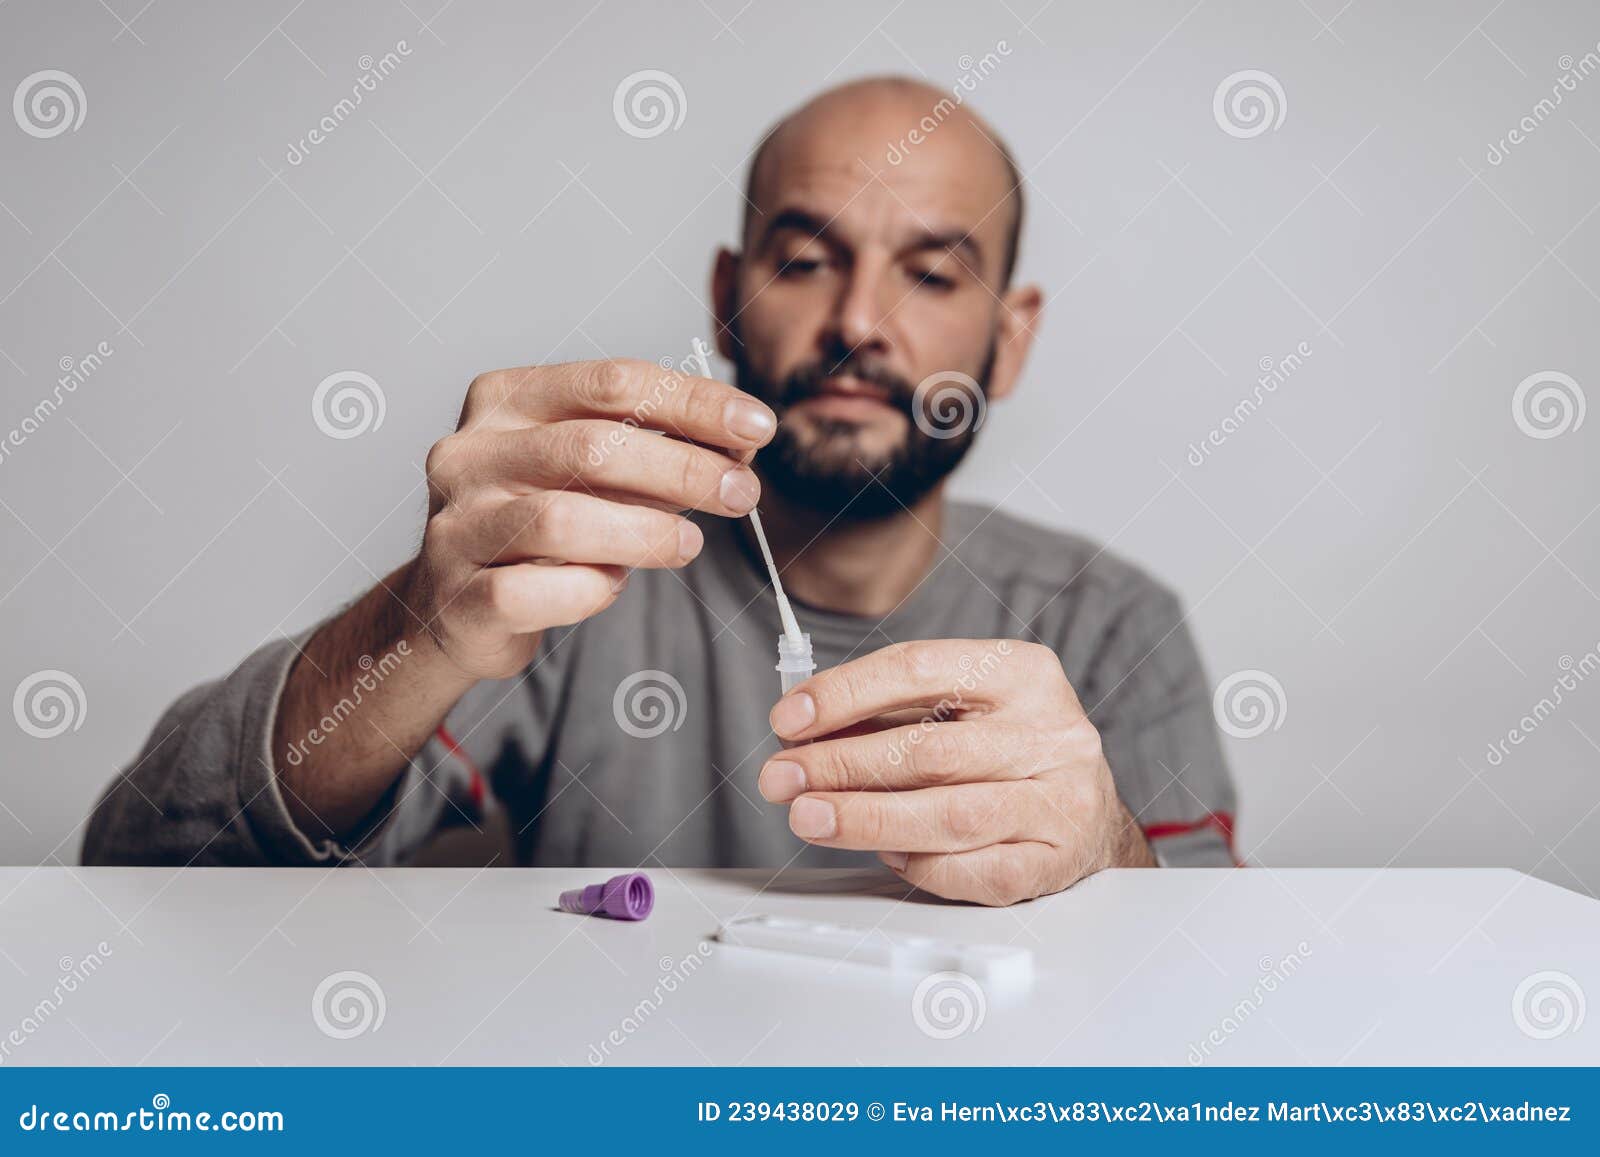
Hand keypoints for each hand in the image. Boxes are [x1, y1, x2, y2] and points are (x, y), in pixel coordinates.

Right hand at [408, 359, 775, 678]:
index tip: (757, 428)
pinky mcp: (459, 595)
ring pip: (563, 520)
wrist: (457, 608)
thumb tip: (741, 444)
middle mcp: (469, 452)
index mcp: (505, 398)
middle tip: (743, 493)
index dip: (694, 403)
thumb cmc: (540, 525)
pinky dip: (591, 589)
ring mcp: (457, 524)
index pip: (613, 382)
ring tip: (689, 543)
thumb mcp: (591, 470)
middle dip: (684, 469)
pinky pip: (538, 591)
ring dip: (646, 533)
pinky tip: (612, 585)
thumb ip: (653, 449)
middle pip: (593, 446)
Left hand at [758, 639, 1154, 904]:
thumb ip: (891, 712)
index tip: (790, 718)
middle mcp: (1049, 731)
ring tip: (809, 816)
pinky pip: (973, 869)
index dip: (844, 694)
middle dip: (839, 764)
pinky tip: (884, 853)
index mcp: (1021, 672)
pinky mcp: (1057, 858)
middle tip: (782, 777)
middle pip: (928, 749)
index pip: (919, 669)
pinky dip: (918, 864)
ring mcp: (1060, 798)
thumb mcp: (961, 706)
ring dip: (864, 818)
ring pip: (948, 814)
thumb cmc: (1008, 749)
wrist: (1086, 807)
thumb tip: (803, 731)